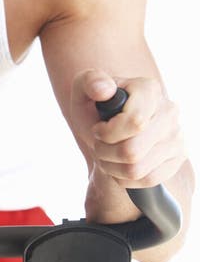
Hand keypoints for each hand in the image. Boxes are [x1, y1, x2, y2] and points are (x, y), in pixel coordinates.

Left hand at [71, 69, 184, 188]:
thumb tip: (105, 90)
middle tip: (99, 144)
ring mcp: (176, 136)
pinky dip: (125, 178)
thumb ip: (90, 82)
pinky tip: (118, 166)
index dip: (108, 132)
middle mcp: (168, 111)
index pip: (135, 122)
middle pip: (132, 151)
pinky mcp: (177, 157)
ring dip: (111, 167)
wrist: (110, 125)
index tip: (97, 129)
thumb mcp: (83, 89)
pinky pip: (149, 180)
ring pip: (137, 169)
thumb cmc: (95, 105)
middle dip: (105, 152)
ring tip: (106, 155)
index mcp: (149, 89)